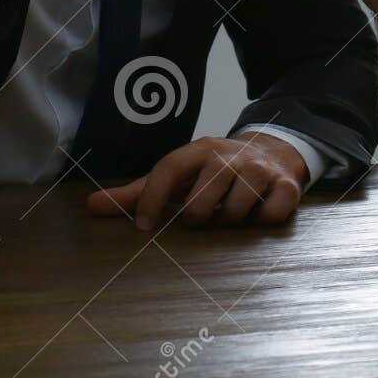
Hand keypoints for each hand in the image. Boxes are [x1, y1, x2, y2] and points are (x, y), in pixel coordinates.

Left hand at [86, 133, 308, 230]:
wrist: (273, 151)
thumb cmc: (215, 171)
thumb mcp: (179, 175)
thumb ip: (137, 193)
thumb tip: (90, 206)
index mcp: (199, 150)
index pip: (168, 168)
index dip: (152, 198)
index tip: (143, 227)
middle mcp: (229, 156)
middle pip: (200, 201)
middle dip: (197, 218)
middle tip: (203, 216)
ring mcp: (259, 170)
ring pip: (234, 213)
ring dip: (229, 222)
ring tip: (231, 212)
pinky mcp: (287, 186)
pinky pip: (268, 217)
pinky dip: (261, 222)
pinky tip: (258, 213)